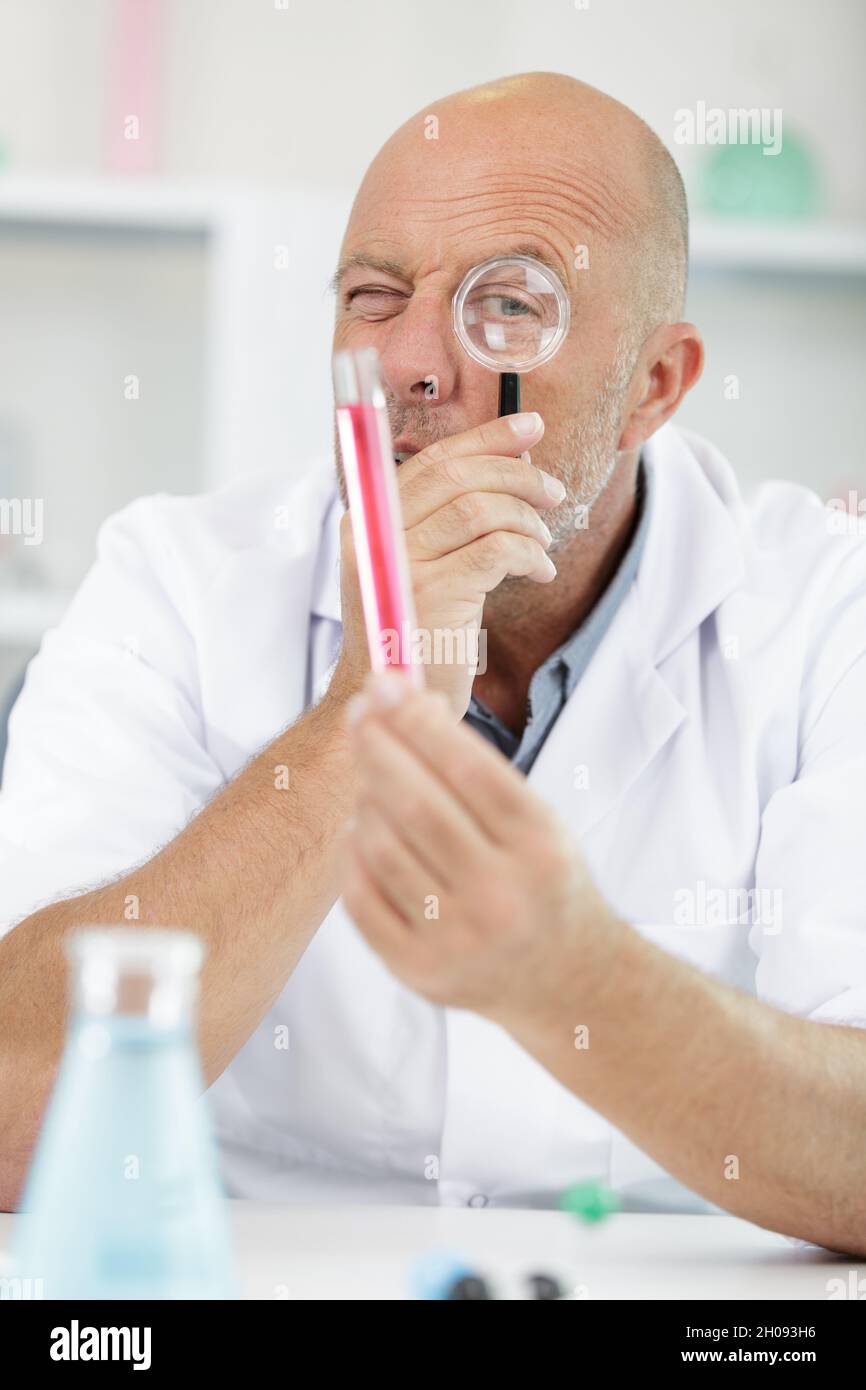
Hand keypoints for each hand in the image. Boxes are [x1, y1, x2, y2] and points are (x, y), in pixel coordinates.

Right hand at [332, 412, 565, 716]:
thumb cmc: (412, 634)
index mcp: (368, 519)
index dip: (486, 438)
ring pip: (481, 509)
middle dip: (517, 474)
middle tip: (553, 491)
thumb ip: (442, 520)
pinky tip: (540, 571)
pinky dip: (530, 554)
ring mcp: (400, 565)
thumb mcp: (416, 567)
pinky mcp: (432, 596)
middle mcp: (375, 534)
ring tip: (543, 542)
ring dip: (527, 519)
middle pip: (458, 476)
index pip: (432, 460)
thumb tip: (506, 461)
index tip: (530, 427)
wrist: (390, 703)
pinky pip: (498, 551)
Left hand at [340, 671, 621, 1031]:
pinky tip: (361, 831)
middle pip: (418, 806)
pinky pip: (361, 895)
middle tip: (360, 712)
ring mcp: (458, 940)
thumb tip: (404, 698)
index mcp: (541, 848)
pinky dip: (353, 853)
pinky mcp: (417, 970)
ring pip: (382, 846)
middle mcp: (503, 897)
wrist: (564, 978)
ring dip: (366, 799)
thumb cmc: (540, 880)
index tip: (386, 684)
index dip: (420, 721)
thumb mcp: (536, 821)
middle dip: (379, 747)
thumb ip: (475, 766)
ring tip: (372, 778)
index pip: (470, 770)